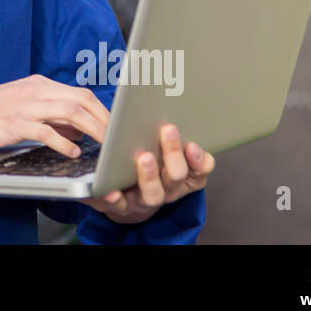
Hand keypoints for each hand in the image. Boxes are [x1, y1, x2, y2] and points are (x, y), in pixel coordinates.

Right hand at [0, 74, 109, 156]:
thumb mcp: (23, 108)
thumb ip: (52, 116)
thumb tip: (80, 129)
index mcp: (39, 85)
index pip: (81, 94)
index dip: (103, 110)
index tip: (117, 126)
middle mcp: (35, 91)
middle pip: (81, 100)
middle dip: (104, 119)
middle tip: (118, 138)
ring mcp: (25, 105)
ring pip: (70, 111)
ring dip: (93, 129)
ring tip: (104, 145)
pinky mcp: (13, 122)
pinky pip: (45, 131)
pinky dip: (63, 141)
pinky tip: (72, 152)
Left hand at [80, 123, 214, 223]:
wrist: (128, 199)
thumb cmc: (150, 165)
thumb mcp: (163, 150)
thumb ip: (168, 134)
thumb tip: (163, 103)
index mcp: (181, 176)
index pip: (200, 171)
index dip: (200, 160)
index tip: (193, 143)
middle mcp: (168, 189)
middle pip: (177, 176)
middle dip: (173, 154)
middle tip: (168, 130)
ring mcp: (146, 200)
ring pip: (154, 194)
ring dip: (150, 175)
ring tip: (144, 157)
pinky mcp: (123, 207)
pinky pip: (119, 205)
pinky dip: (116, 198)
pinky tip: (110, 190)